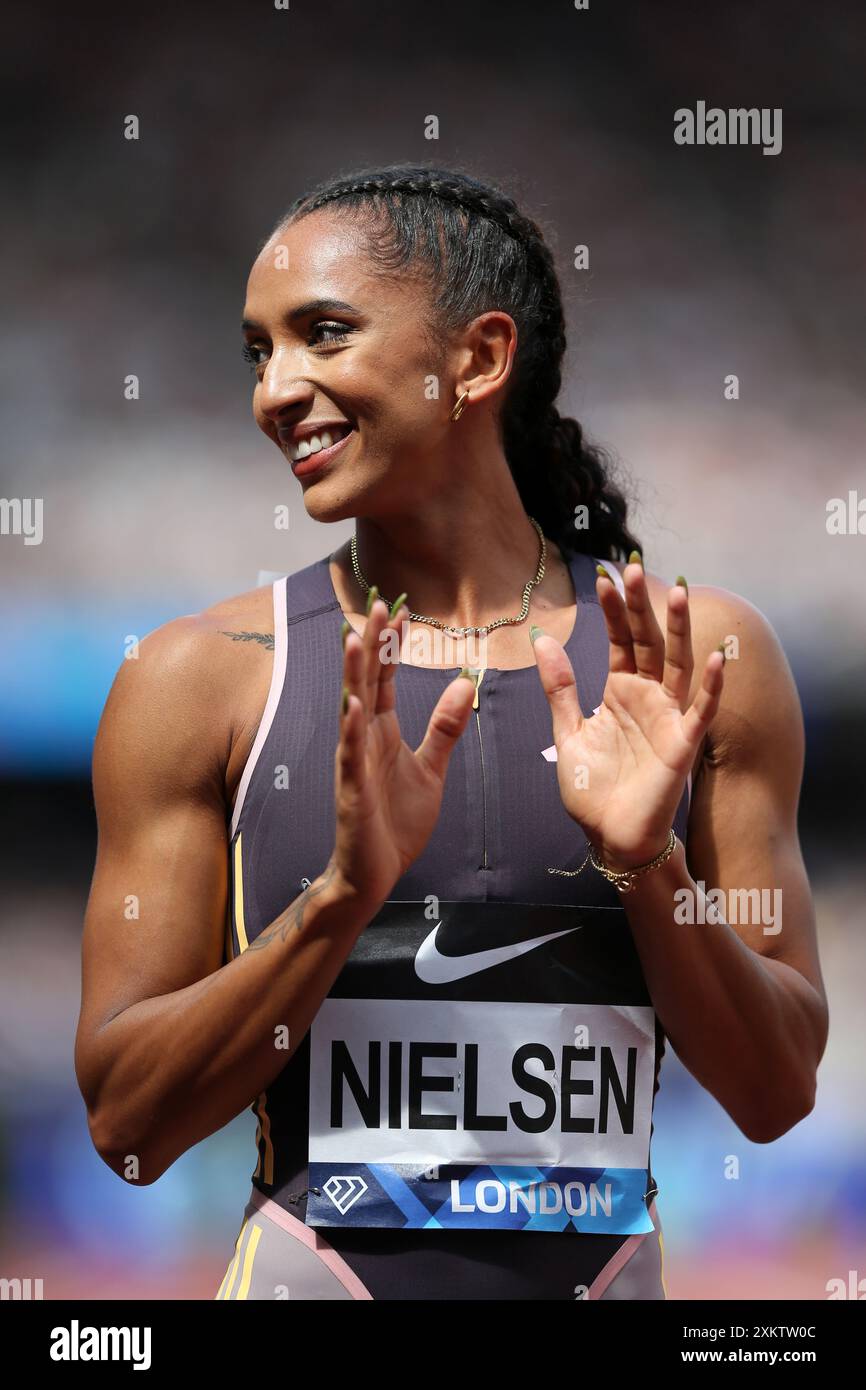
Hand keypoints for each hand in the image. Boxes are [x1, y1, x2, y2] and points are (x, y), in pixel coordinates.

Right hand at [328, 593, 477, 908]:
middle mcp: (364, 738)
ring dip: (353, 675)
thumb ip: (444, 728)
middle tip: (377, 603)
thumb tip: (463, 684)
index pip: (386, 677)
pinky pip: (350, 755)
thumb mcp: (431, 768)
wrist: (374, 872)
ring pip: (352, 710)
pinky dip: (351, 729)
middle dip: (371, 644)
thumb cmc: (396, 821)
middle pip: (367, 681)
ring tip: (354, 640)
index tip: (402, 610)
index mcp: (382, 731)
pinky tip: (353, 705)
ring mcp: (354, 762)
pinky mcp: (351, 790)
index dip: (392, 645)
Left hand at [531, 560, 724, 871]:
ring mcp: (668, 718)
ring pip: (677, 664)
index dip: (614, 611)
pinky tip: (717, 657)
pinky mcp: (682, 744)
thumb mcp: (566, 731)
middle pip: (648, 642)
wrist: (610, 835)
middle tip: (634, 568)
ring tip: (681, 592)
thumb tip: (542, 639)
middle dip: (643, 606)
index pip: (620, 641)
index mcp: (620, 692)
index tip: (604, 577)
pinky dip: (711, 685)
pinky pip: (701, 711)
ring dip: (680, 630)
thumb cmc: (592, 788)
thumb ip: (559, 687)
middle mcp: (648, 698)